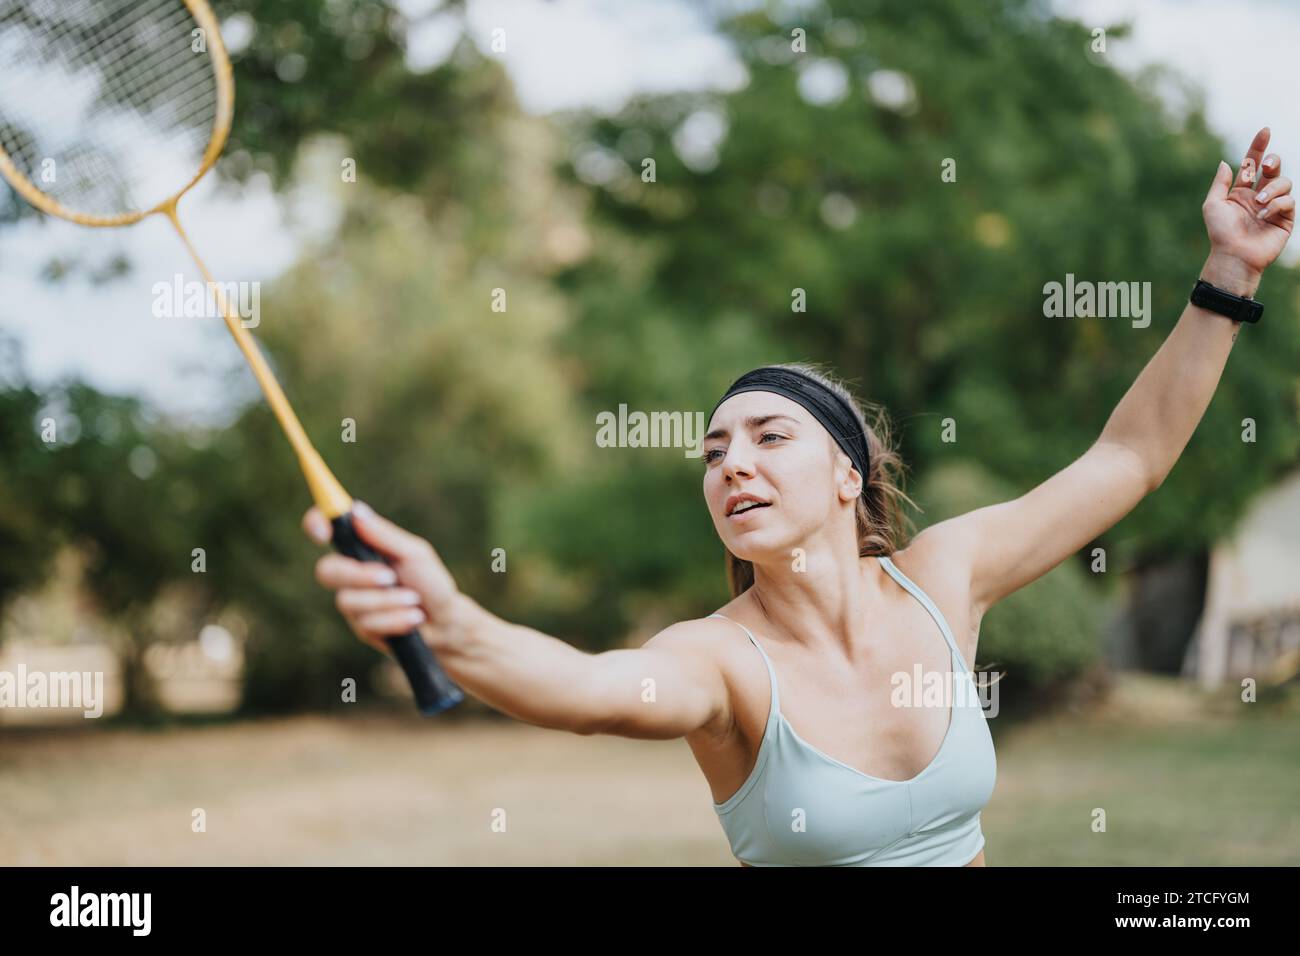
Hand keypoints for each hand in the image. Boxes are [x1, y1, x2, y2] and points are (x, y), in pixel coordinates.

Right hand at [302, 502, 459, 653]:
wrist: (446, 622)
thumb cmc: (431, 582)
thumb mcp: (414, 554)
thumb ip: (385, 535)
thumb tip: (356, 510)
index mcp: (363, 547)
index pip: (327, 529)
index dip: (315, 523)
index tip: (323, 531)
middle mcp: (352, 572)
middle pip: (326, 571)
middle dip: (358, 576)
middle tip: (389, 577)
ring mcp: (354, 601)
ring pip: (348, 600)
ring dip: (388, 601)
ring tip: (414, 600)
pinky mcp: (361, 627)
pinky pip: (366, 623)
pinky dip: (395, 619)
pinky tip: (413, 618)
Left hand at [1202, 126, 1293, 292]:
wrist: (1233, 255)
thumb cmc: (1220, 232)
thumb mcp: (1213, 205)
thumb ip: (1220, 183)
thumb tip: (1224, 162)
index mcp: (1241, 191)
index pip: (1253, 163)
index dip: (1259, 146)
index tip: (1265, 130)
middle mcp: (1259, 195)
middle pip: (1274, 168)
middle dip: (1273, 161)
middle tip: (1267, 165)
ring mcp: (1274, 206)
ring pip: (1284, 182)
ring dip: (1273, 188)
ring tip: (1260, 202)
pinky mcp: (1285, 218)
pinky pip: (1289, 201)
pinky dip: (1276, 205)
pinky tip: (1263, 215)